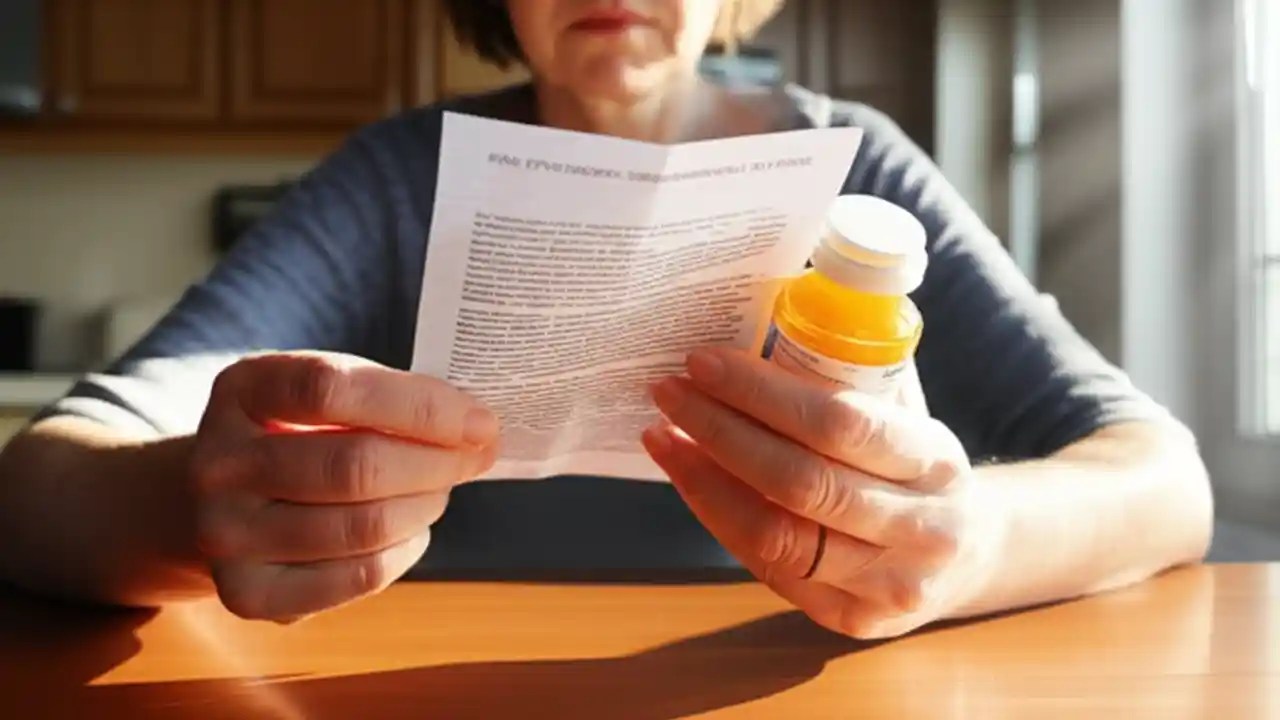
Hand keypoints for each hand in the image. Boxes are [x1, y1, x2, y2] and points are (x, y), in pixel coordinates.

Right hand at [190, 352, 499, 622]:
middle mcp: (218, 463)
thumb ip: (388, 398)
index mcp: (241, 390)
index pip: (331, 388)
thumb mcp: (326, 394)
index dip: (420, 406)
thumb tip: (476, 428)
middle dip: (438, 462)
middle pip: (354, 465)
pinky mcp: (248, 593)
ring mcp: (225, 534)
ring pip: (364, 526)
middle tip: (476, 456)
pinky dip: (405, 550)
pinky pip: (358, 575)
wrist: (226, 499)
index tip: (480, 420)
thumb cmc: (302, 433)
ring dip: (426, 505)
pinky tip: (411, 530)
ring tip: (439, 489)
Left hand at [643, 347, 1005, 638]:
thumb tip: (760, 313)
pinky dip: (718, 517)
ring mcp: (886, 584)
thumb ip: (851, 374)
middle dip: (721, 430)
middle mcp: (919, 528)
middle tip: (669, 391)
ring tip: (663, 434)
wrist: (969, 556)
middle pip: (800, 482)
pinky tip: (689, 478)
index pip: (839, 423)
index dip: (762, 392)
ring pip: (776, 534)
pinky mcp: (849, 618)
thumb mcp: (906, 412)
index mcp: (933, 460)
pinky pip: (767, 567)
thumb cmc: (914, 466)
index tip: (705, 361)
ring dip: (705, 479)